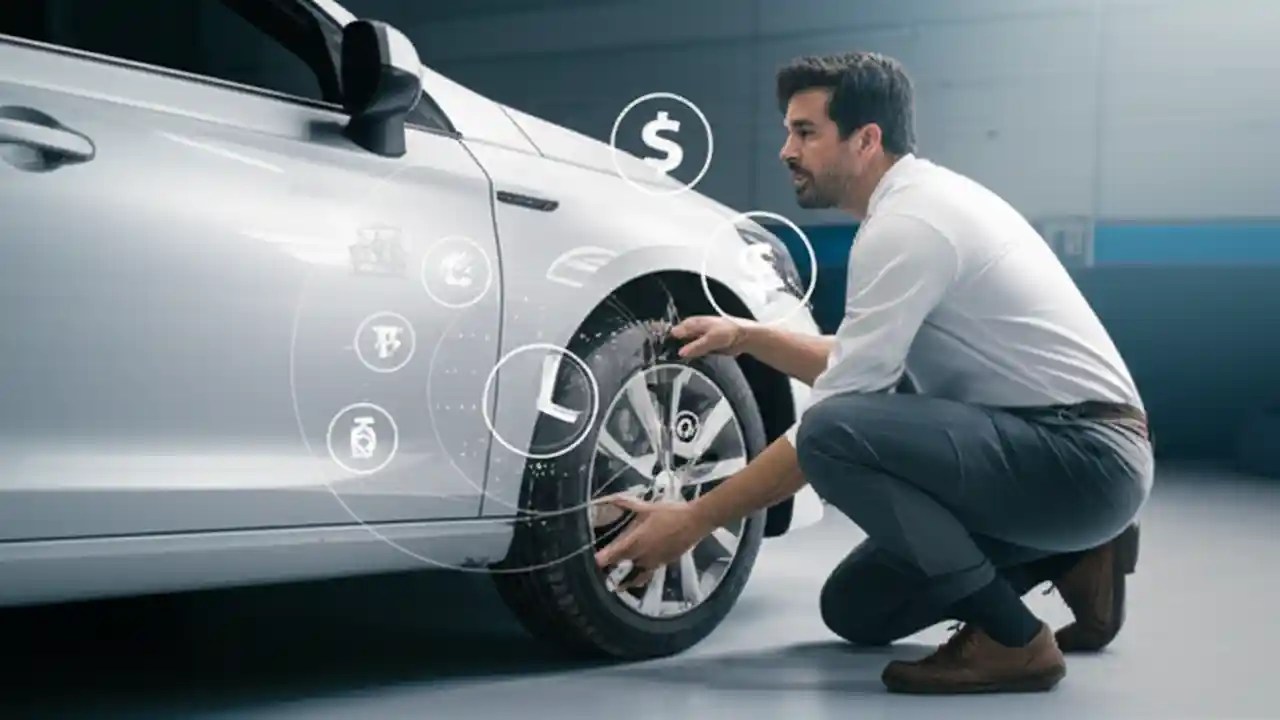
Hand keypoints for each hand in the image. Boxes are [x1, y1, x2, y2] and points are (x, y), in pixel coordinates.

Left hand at [594, 494, 712, 591]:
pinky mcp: (664, 564)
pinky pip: (648, 573)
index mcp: (635, 542)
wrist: (695, 522)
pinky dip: (642, 574)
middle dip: (613, 570)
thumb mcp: (646, 508)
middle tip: (604, 571)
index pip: (613, 555)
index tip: (593, 563)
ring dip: (628, 579)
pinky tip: (641, 571)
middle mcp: (642, 556)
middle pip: (623, 568)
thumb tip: (610, 498)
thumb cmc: (670, 514)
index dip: (601, 560)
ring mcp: (654, 562)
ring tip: (620, 584)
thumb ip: (627, 504)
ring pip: (637, 575)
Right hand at [670, 315, 750, 358]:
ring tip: (670, 361)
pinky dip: (690, 356)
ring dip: (681, 351)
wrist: (745, 337)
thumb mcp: (711, 339)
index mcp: (695, 323)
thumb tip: (680, 353)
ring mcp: (701, 338)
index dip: (668, 336)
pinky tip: (686, 362)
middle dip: (672, 344)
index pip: (677, 329)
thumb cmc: (728, 332)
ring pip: (687, 345)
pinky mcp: (706, 346)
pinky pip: (695, 351)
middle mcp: (696, 329)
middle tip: (662, 355)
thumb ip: (696, 346)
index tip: (659, 346)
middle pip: (680, 337)